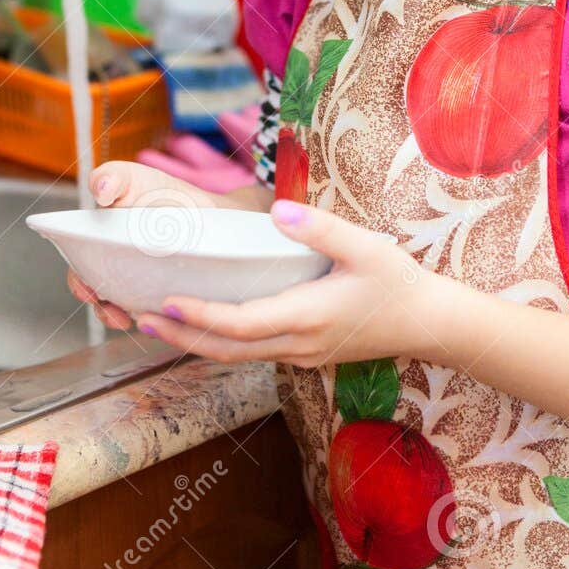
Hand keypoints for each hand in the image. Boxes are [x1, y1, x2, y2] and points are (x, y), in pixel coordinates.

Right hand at [67, 159, 215, 329]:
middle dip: (104, 311)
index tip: (89, 292)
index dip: (81, 286)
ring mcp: (139, 286)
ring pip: (127, 312)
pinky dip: (158, 317)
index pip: (80, 273)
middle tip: (116, 313)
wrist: (201, 207)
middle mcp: (114, 271)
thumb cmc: (156, 191)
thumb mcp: (131, 178)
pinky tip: (165, 313)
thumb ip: (111, 177)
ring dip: (129, 318)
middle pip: (101, 300)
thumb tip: (101, 191)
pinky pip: (157, 315)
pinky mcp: (165, 296)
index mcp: (98, 247)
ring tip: (138, 318)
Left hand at [131, 198, 454, 366]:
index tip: (165, 300)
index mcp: (306, 316)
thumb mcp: (366, 248)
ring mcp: (300, 353)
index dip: (199, 315)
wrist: (429, 324)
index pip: (240, 323)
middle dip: (181, 336)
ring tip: (158, 322)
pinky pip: (252, 352)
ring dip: (196, 342)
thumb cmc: (399, 283)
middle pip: (226, 349)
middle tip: (139, 318)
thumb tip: (277, 212)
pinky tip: (203, 325)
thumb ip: (321, 229)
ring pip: (236, 356)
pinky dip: (220, 342)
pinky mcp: (304, 352)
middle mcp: (297, 343)